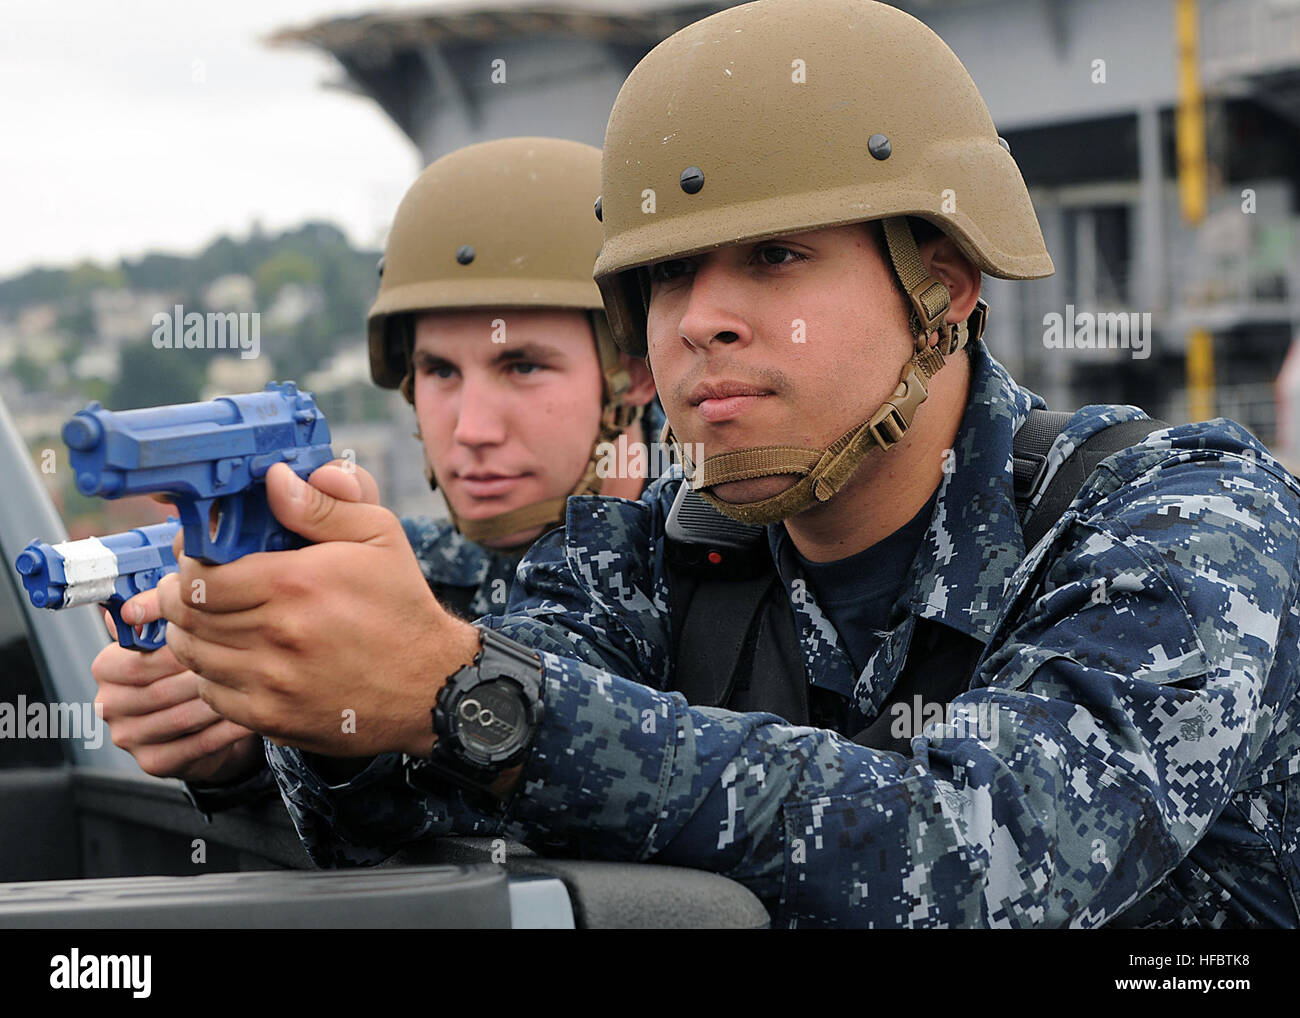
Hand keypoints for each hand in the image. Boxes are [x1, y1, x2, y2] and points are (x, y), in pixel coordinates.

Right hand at [92, 590, 261, 783]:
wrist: (204, 723)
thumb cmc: (192, 668)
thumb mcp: (179, 634)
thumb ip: (169, 609)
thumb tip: (170, 584)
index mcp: (108, 666)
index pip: (139, 658)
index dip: (183, 649)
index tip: (222, 637)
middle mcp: (109, 703)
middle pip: (160, 689)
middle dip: (206, 674)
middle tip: (247, 660)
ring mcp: (129, 736)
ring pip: (180, 717)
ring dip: (221, 701)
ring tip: (255, 686)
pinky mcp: (153, 763)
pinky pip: (196, 746)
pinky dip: (227, 730)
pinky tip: (253, 715)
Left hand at [156, 460, 481, 757]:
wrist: (431, 685)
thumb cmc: (401, 606)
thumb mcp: (379, 537)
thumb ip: (323, 505)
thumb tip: (274, 479)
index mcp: (296, 582)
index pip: (199, 574)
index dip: (187, 562)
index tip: (197, 555)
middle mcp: (277, 634)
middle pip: (187, 615)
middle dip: (181, 597)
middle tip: (195, 587)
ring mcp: (271, 681)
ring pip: (192, 654)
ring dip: (191, 634)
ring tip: (211, 620)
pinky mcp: (271, 717)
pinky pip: (210, 693)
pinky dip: (209, 674)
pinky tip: (233, 658)